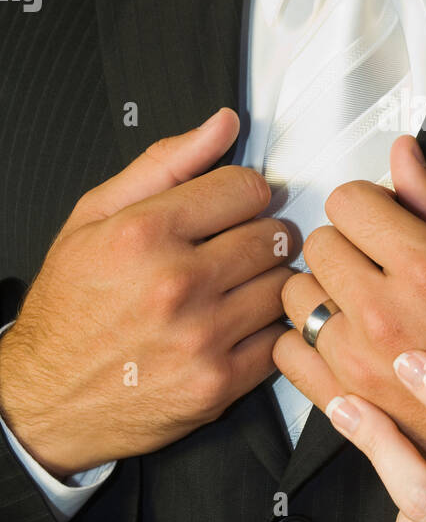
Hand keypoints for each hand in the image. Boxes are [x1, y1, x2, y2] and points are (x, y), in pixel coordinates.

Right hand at [0, 109, 294, 478]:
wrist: (45, 396)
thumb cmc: (69, 306)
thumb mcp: (96, 216)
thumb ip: (165, 163)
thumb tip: (223, 125)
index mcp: (145, 233)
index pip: (247, 187)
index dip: (242, 193)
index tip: (232, 207)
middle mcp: (176, 283)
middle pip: (274, 235)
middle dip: (262, 235)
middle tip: (236, 248)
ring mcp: (201, 337)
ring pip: (285, 285)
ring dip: (269, 281)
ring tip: (236, 286)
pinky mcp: (218, 384)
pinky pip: (281, 339)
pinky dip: (268, 330)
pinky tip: (239, 325)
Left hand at [273, 136, 425, 497]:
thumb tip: (403, 155)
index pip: (347, 200)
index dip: (370, 203)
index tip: (387, 218)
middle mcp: (385, 314)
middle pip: (319, 243)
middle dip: (348, 242)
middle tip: (382, 260)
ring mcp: (359, 363)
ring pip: (297, 294)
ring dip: (325, 291)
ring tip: (365, 302)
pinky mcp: (348, 405)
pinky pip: (288, 353)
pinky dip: (308, 342)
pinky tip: (345, 339)